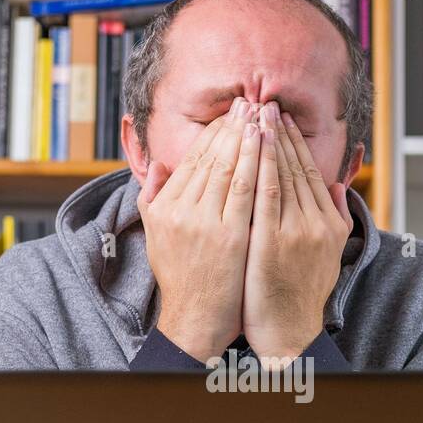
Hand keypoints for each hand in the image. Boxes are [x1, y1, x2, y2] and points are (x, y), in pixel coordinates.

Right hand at [138, 97, 261, 361]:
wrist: (195, 320)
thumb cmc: (183, 279)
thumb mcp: (156, 237)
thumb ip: (154, 199)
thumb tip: (158, 165)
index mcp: (164, 207)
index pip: (193, 159)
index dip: (214, 133)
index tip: (231, 115)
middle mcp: (180, 211)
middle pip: (211, 157)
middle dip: (232, 126)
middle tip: (250, 102)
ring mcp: (204, 224)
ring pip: (228, 168)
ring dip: (246, 137)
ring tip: (261, 114)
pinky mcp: (229, 237)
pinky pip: (246, 191)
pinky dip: (257, 164)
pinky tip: (267, 145)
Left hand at [243, 102, 352, 360]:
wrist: (288, 334)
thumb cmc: (300, 298)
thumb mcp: (328, 256)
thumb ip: (336, 219)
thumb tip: (339, 187)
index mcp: (328, 223)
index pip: (309, 172)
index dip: (295, 142)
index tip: (281, 119)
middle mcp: (316, 223)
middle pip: (296, 166)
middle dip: (280, 131)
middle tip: (265, 101)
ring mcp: (294, 232)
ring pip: (281, 174)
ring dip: (268, 140)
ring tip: (255, 112)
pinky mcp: (271, 242)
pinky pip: (264, 194)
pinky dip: (259, 166)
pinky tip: (250, 145)